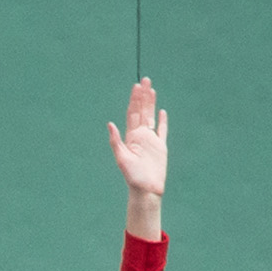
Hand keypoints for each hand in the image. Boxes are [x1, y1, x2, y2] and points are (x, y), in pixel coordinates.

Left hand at [108, 77, 166, 238]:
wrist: (146, 190)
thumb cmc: (133, 177)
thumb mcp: (122, 158)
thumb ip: (116, 141)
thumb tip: (109, 124)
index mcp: (131, 137)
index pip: (133, 114)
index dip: (134, 100)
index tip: (136, 86)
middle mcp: (140, 137)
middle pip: (142, 112)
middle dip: (143, 96)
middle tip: (145, 80)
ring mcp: (151, 141)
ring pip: (151, 117)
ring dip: (151, 104)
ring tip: (152, 89)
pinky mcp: (161, 147)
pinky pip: (162, 131)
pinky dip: (162, 121)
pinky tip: (162, 112)